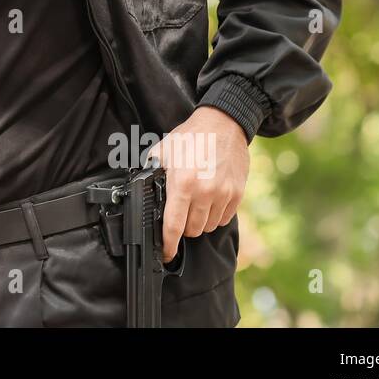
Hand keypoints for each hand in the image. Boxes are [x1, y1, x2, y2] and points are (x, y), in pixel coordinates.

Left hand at [145, 105, 249, 262]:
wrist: (224, 124)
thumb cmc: (191, 137)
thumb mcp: (163, 151)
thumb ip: (151, 172)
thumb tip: (141, 189)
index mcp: (183, 183)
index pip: (173, 226)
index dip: (168, 244)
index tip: (166, 253)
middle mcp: (205, 193)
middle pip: (192, 231)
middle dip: (183, 227)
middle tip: (180, 213)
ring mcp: (223, 195)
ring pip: (208, 227)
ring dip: (199, 222)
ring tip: (195, 203)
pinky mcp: (237, 194)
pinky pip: (224, 219)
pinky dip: (215, 216)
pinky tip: (209, 200)